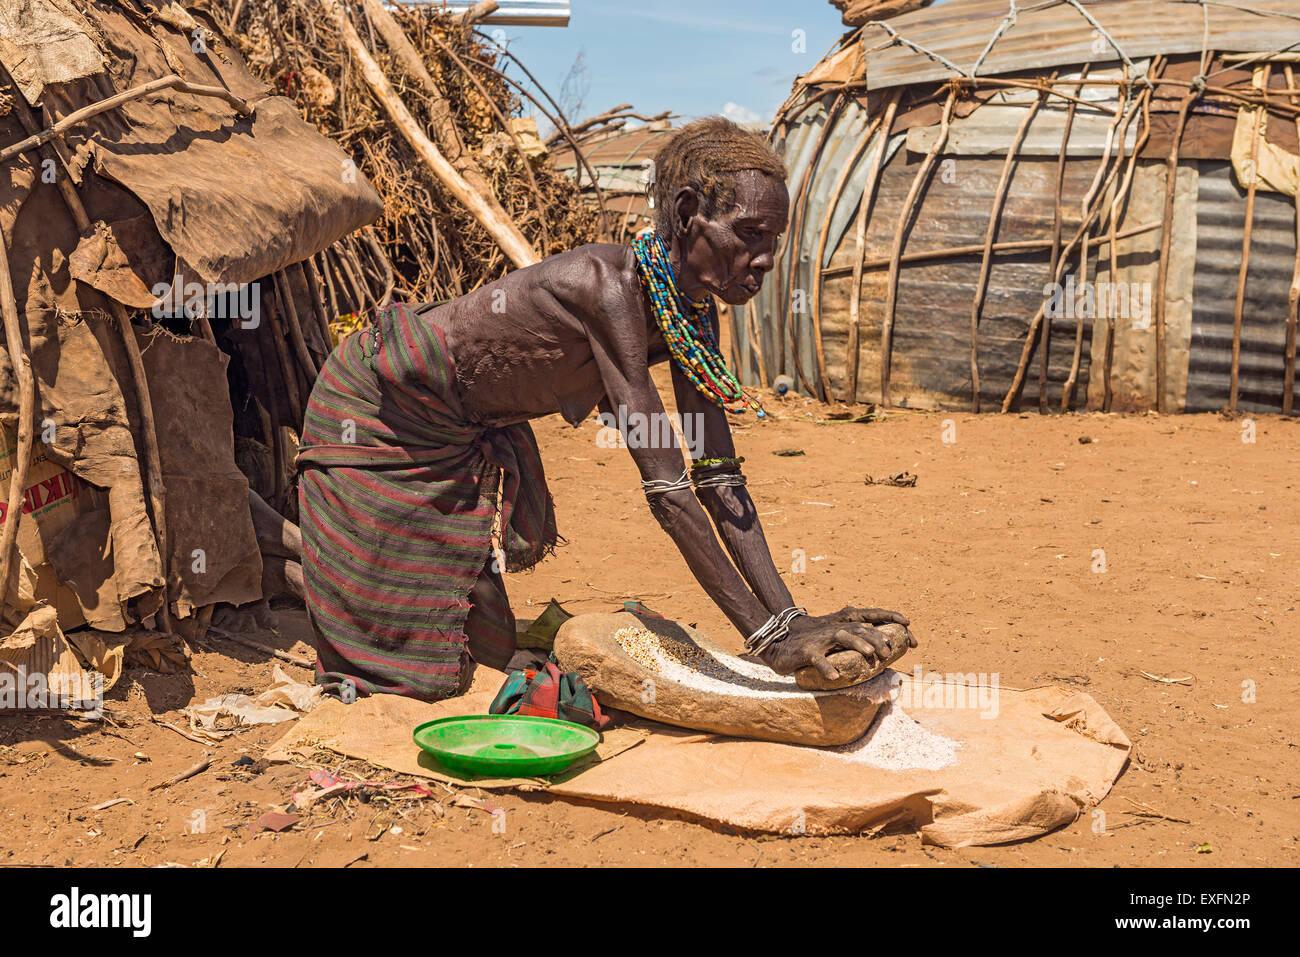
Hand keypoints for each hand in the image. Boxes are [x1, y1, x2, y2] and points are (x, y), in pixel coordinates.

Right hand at [758, 608, 913, 679]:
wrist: (779, 640)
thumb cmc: (811, 641)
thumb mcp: (835, 637)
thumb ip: (856, 638)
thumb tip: (882, 647)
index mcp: (843, 624)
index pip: (870, 619)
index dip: (890, 619)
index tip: (910, 627)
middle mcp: (834, 628)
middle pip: (859, 628)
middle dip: (877, 638)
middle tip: (890, 652)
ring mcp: (820, 639)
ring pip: (841, 637)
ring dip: (857, 644)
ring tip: (870, 655)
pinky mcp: (806, 651)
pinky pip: (816, 658)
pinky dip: (826, 667)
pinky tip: (835, 677)